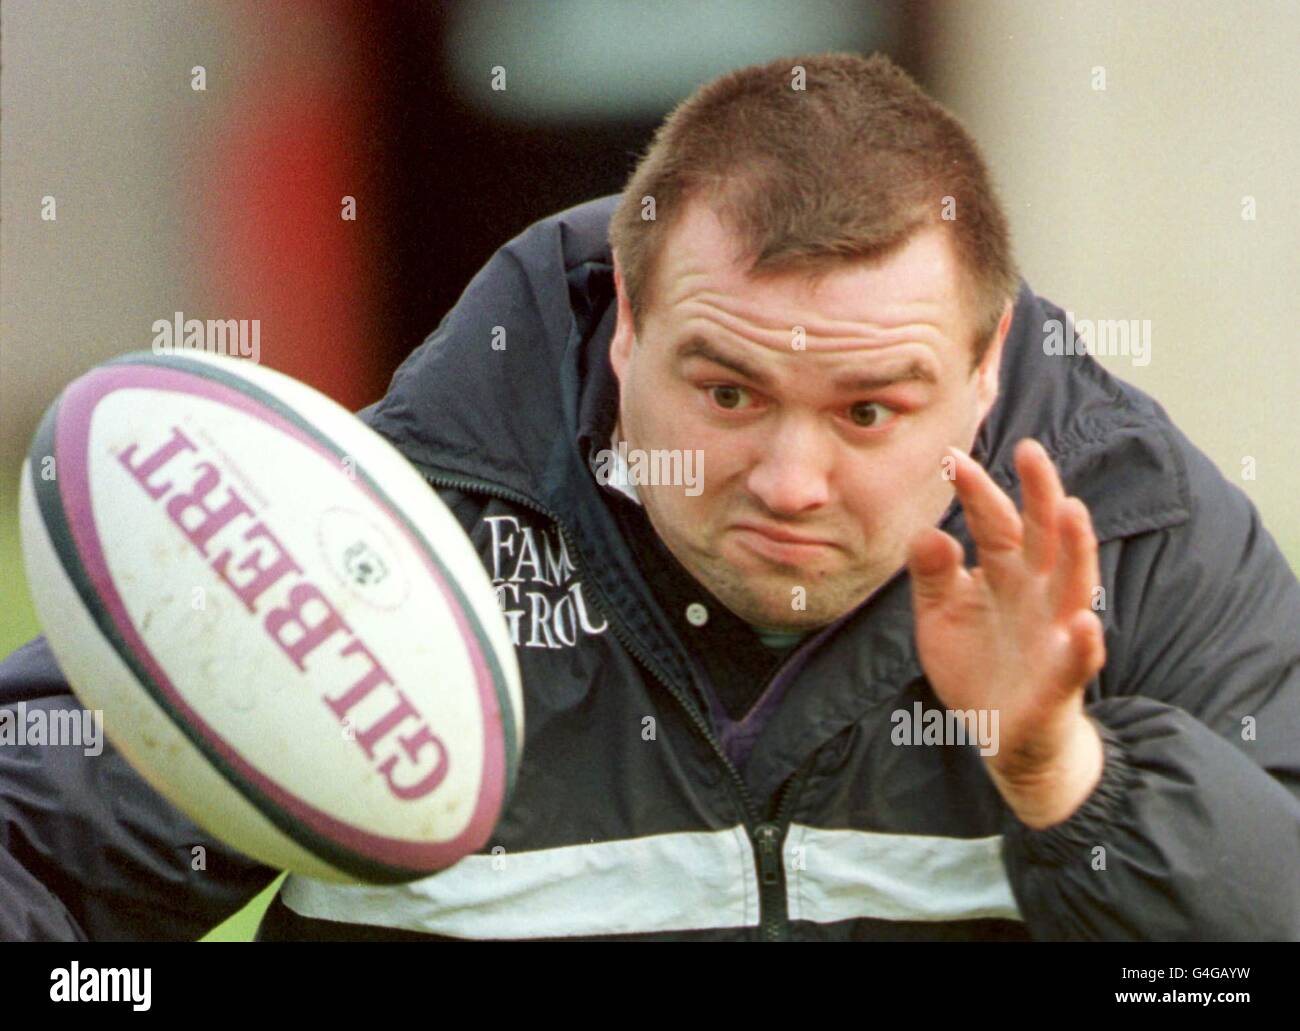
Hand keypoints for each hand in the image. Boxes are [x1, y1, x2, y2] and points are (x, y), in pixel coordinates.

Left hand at [907, 438, 1105, 828]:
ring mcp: (1054, 632)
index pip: (994, 521)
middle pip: (1044, 535)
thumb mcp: (940, 614)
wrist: (1002, 732)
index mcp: (1005, 572)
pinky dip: (1084, 643)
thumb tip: (926, 533)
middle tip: (1030, 450)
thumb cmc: (977, 661)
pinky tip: (1085, 624)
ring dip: (1077, 548)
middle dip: (1040, 493)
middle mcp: (1037, 592)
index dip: (976, 490)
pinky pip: (1077, 659)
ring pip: (1073, 583)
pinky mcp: (1060, 679)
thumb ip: (933, 574)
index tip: (953, 456)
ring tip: (1072, 510)